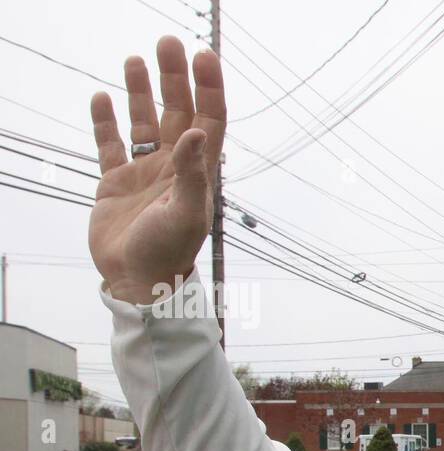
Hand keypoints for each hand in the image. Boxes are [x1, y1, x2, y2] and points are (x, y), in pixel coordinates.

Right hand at [87, 36, 225, 304]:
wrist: (137, 282)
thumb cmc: (168, 253)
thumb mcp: (187, 214)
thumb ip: (193, 173)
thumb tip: (197, 131)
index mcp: (197, 173)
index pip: (208, 120)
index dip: (208, 89)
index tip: (204, 56)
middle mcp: (173, 167)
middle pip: (176, 112)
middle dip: (174, 78)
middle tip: (167, 42)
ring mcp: (143, 173)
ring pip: (143, 122)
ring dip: (141, 91)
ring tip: (136, 58)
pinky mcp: (114, 183)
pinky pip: (110, 144)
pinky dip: (106, 121)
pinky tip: (102, 97)